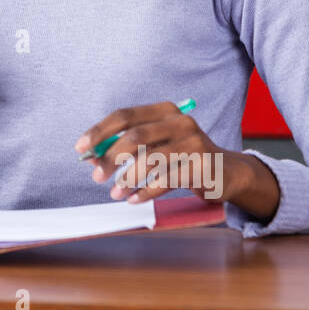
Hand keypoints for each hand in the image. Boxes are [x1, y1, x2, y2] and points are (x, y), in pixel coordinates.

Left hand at [73, 102, 232, 204]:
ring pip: (151, 159)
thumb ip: (128, 147)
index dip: (100, 131)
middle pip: (135, 136)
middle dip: (111, 158)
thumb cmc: (183, 157)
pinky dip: (145, 191)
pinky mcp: (203, 166)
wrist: (228, 172)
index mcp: (165, 110)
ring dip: (127, 178)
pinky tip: (133, 199)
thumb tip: (92, 157)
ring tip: (115, 192)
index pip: (125, 115)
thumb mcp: (157, 145)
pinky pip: (166, 180)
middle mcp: (180, 122)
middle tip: (96, 176)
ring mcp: (195, 143)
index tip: (80, 148)